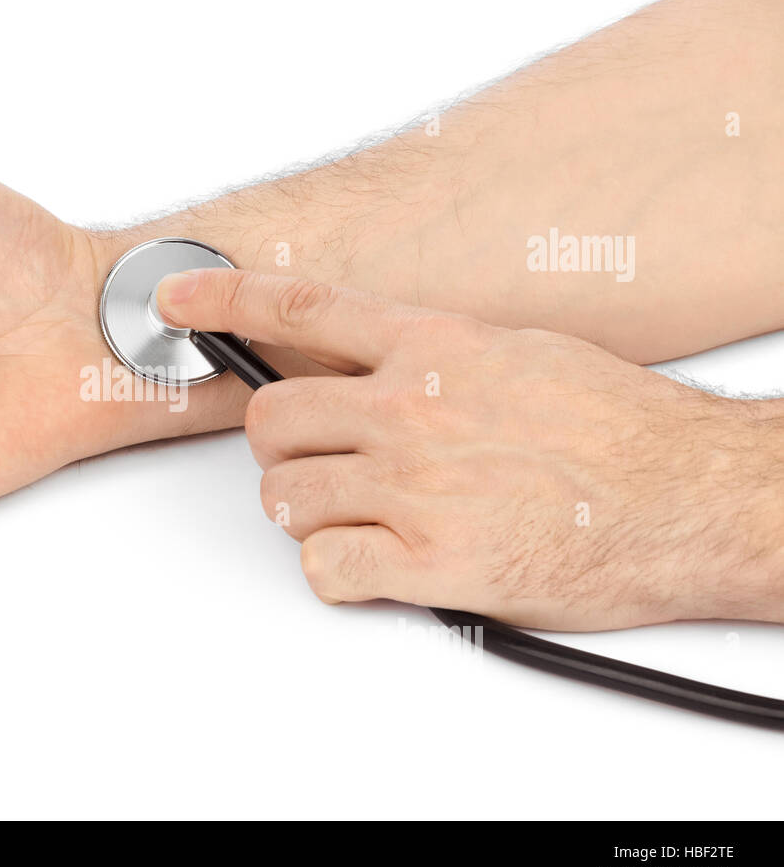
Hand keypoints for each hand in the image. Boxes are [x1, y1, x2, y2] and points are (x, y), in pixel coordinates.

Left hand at [156, 269, 783, 630]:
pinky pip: (324, 568)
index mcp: (436, 348)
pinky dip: (338, 571)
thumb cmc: (623, 430)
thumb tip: (377, 364)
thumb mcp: (524, 354)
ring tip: (366, 519)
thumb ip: (437, 356)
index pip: (301, 306)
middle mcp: (413, 410)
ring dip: (309, 513)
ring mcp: (417, 488)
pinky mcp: (431, 564)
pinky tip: (381, 564)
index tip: (172, 295)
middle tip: (318, 464)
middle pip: (271, 422)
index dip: (222, 295)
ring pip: (285, 500)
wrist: (693, 499)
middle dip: (282, 449)